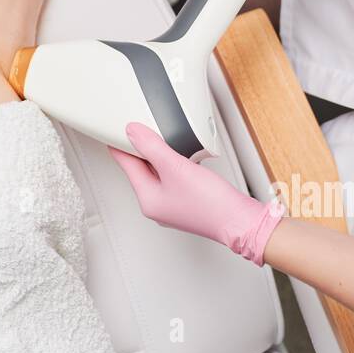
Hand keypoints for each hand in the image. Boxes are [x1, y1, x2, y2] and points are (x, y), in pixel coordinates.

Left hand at [108, 122, 284, 265]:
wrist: (240, 222)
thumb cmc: (210, 204)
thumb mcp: (176, 168)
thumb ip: (152, 148)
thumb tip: (133, 133)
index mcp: (148, 199)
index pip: (127, 166)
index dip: (120, 145)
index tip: (113, 132)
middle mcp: (157, 205)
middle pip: (141, 170)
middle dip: (140, 149)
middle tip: (139, 130)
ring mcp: (172, 205)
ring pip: (157, 174)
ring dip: (158, 156)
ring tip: (160, 139)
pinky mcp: (187, 202)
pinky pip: (172, 179)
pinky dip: (174, 165)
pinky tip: (183, 157)